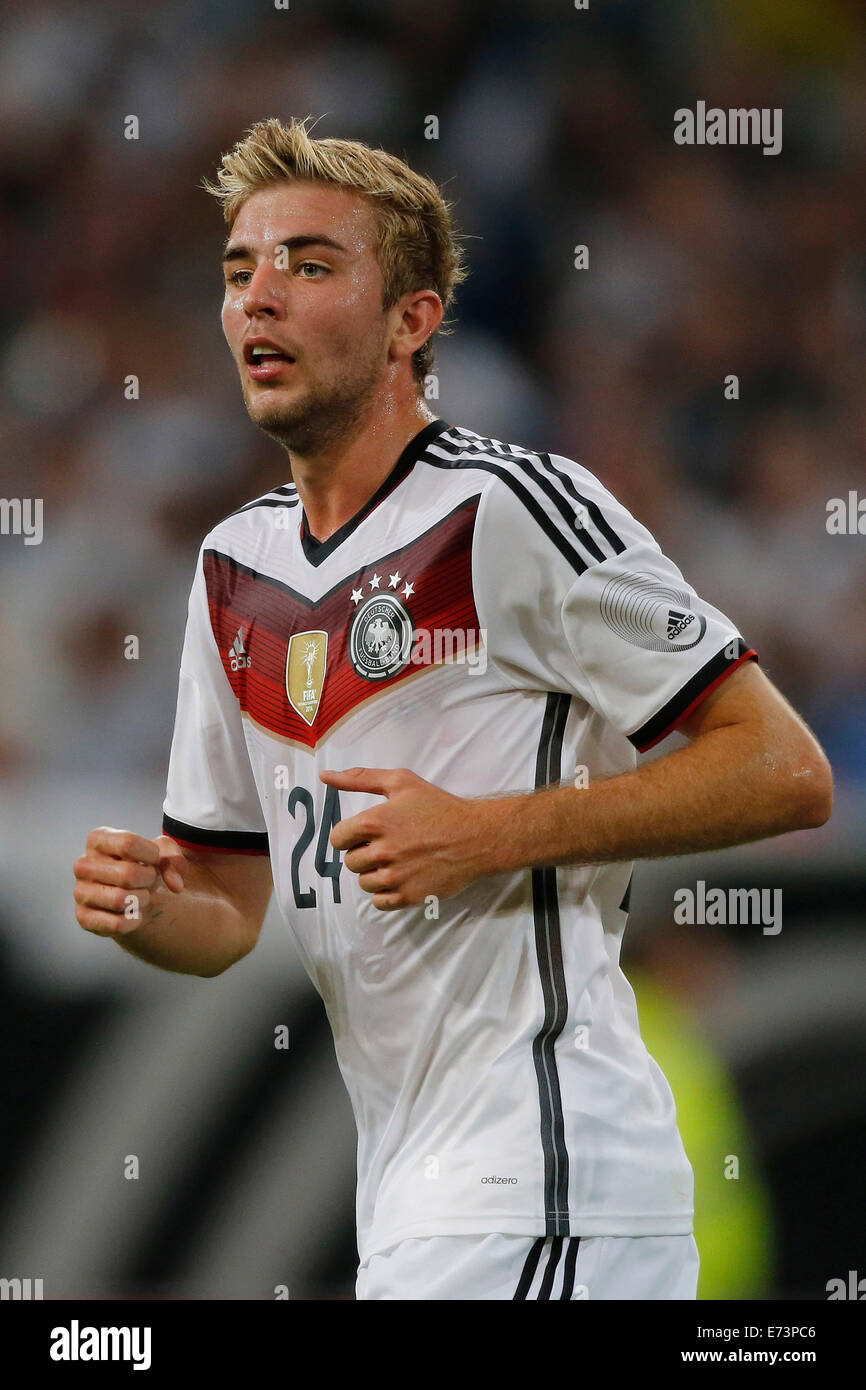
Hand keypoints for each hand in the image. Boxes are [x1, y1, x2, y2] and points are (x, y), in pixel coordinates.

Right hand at [74, 827, 185, 937]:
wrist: (134, 896)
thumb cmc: (146, 867)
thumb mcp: (164, 853)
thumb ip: (174, 860)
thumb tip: (175, 884)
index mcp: (98, 839)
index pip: (128, 843)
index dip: (151, 854)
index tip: (154, 859)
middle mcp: (83, 864)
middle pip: (127, 874)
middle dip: (149, 879)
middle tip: (149, 881)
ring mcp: (80, 892)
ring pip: (121, 900)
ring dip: (142, 900)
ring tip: (142, 896)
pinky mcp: (84, 918)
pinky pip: (117, 924)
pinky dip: (134, 920)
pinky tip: (134, 914)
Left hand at [320, 767, 486, 910]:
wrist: (476, 836)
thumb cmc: (439, 806)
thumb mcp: (401, 782)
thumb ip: (360, 779)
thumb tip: (325, 776)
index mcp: (374, 822)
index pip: (337, 839)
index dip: (349, 836)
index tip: (365, 834)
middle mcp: (382, 851)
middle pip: (350, 863)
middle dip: (363, 854)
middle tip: (387, 846)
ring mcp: (396, 877)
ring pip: (364, 883)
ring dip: (375, 874)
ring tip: (396, 861)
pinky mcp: (409, 896)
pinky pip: (380, 902)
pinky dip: (385, 894)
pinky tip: (400, 879)